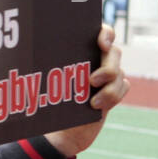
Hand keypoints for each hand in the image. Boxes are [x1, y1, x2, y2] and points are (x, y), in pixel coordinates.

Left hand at [44, 23, 128, 157]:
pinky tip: (98, 107)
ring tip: (93, 102)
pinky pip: (123, 87)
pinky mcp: (116, 89)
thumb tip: (34, 58)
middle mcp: (99, 57)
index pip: (102, 32)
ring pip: (119, 73)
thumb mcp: (46, 82)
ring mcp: (110, 73)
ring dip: (109, 89)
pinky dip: (112, 97)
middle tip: (92, 81)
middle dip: (107, 68)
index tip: (101, 44)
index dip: (106, 34)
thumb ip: (48, 68)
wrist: (64, 126)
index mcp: (82, 49)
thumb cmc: (51, 99)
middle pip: (114, 53)